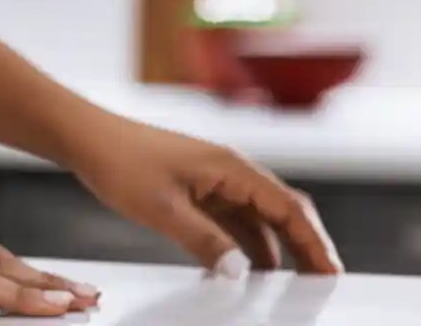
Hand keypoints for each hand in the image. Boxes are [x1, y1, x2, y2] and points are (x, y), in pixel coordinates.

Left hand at [69, 118, 341, 276]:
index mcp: (233, 168)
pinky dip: (248, 244)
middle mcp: (233, 171)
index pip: (289, 207)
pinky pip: (236, 220)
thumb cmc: (122, 163)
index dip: (313, 240)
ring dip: (279, 248)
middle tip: (323, 278)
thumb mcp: (163, 209)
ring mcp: (218, 180)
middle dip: (306, 244)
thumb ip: (205, 241)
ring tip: (291, 281)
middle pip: (284, 210)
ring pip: (261, 217)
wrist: (89, 139)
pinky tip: (246, 268)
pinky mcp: (201, 190)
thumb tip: (239, 272)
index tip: (330, 268)